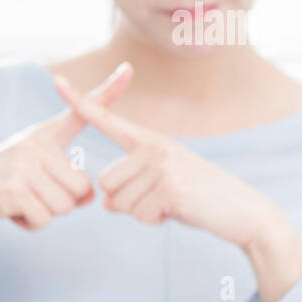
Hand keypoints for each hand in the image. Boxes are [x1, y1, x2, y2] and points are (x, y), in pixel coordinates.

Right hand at [0, 61, 133, 234]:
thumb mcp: (31, 174)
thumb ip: (66, 182)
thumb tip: (90, 197)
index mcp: (41, 135)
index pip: (79, 113)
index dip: (106, 93)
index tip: (129, 70)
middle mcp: (34, 144)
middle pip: (82, 188)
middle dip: (62, 203)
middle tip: (30, 194)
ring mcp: (22, 165)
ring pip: (66, 207)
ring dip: (45, 214)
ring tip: (19, 202)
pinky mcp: (12, 189)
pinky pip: (45, 219)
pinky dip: (31, 224)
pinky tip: (10, 211)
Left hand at [52, 72, 301, 301]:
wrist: (244, 212)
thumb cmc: (199, 199)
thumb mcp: (160, 189)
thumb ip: (130, 190)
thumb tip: (107, 204)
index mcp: (149, 141)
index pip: (108, 120)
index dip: (81, 102)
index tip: (57, 80)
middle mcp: (154, 146)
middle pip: (105, 183)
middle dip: (127, 202)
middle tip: (162, 197)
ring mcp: (163, 165)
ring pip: (119, 202)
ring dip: (141, 213)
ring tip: (172, 203)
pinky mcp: (171, 188)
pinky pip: (139, 215)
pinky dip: (155, 221)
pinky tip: (179, 211)